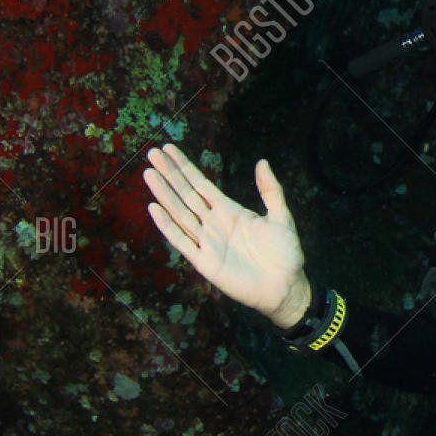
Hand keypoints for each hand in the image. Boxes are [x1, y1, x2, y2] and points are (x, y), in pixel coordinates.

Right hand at [142, 143, 310, 325]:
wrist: (286, 286)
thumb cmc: (285, 254)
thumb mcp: (281, 216)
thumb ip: (270, 190)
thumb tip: (262, 161)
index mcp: (229, 211)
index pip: (201, 184)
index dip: (184, 167)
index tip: (168, 149)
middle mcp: (214, 224)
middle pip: (186, 194)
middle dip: (169, 174)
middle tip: (152, 153)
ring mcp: (207, 242)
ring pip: (179, 213)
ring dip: (164, 194)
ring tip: (149, 174)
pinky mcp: (204, 262)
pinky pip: (181, 241)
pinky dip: (167, 226)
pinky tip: (154, 208)